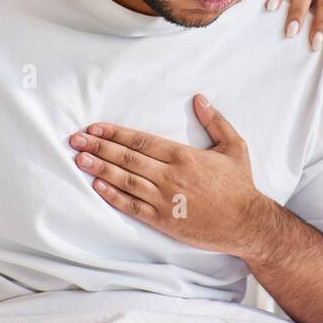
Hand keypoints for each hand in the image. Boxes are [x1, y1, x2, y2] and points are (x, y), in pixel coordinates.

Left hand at [68, 95, 269, 255]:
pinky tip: (98, 187)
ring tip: (80, 160)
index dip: (115, 133)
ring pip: (126, 180)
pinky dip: (113, 196)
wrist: (247, 223)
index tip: (94, 128)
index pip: (141, 140)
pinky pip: (133, 207)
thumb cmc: (240, 185)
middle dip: (99, 148)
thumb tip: (200, 99)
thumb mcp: (234, 146)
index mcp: (184, 156)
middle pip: (127, 158)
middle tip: (76, 140)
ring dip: (100, 169)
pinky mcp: (164, 220)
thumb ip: (215, 121)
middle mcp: (170, 176)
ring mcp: (165, 199)